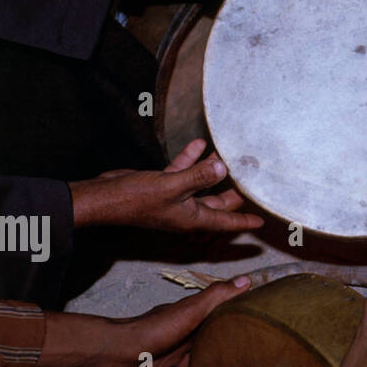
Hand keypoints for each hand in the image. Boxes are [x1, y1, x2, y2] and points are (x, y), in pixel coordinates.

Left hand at [35, 278, 251, 366]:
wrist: (116, 353)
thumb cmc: (154, 329)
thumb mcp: (191, 309)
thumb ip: (216, 296)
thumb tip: (246, 280)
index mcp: (192, 318)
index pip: (218, 315)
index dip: (234, 317)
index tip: (255, 322)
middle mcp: (183, 337)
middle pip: (208, 341)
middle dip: (223, 347)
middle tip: (247, 358)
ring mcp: (170, 357)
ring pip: (194, 363)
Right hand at [69, 138, 263, 233]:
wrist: (104, 197)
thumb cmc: (137, 199)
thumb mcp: (173, 186)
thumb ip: (199, 176)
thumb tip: (224, 167)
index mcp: (193, 219)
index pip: (226, 222)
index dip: (244, 221)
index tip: (262, 221)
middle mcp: (186, 211)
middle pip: (218, 203)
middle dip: (233, 191)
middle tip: (252, 178)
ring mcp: (175, 199)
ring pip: (202, 185)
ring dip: (213, 170)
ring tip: (228, 154)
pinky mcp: (163, 186)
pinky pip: (183, 173)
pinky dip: (191, 160)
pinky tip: (200, 144)